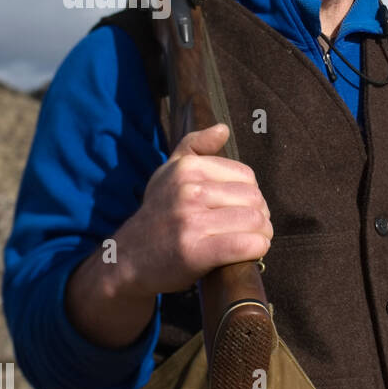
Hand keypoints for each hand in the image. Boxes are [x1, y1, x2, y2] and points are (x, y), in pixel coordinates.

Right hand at [115, 122, 272, 295]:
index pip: (247, 176)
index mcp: (186, 168)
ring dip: (262, 235)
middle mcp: (188, 191)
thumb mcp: (168, 173)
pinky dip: (256, 250)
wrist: (125, 260)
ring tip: (251, 241)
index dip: (252, 195)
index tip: (241, 209)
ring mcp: (190, 221)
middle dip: (260, 216)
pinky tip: (249, 253)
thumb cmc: (158, 215)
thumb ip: (195, 146)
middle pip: (254, 199)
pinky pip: (246, 246)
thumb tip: (223, 128)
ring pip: (255, 222)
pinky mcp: (194, 252)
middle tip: (250, 229)